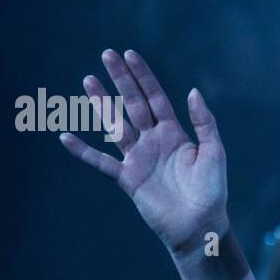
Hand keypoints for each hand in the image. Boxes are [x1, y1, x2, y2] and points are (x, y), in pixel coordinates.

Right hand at [58, 50, 229, 258]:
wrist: (199, 225)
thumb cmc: (212, 191)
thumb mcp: (214, 152)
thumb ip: (204, 122)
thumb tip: (193, 91)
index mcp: (174, 133)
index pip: (155, 97)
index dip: (143, 77)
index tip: (129, 55)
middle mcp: (153, 141)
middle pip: (132, 104)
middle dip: (120, 80)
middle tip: (106, 55)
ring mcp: (138, 159)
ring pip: (115, 125)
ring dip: (101, 104)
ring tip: (88, 81)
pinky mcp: (127, 179)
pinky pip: (101, 162)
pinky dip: (83, 151)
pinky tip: (66, 136)